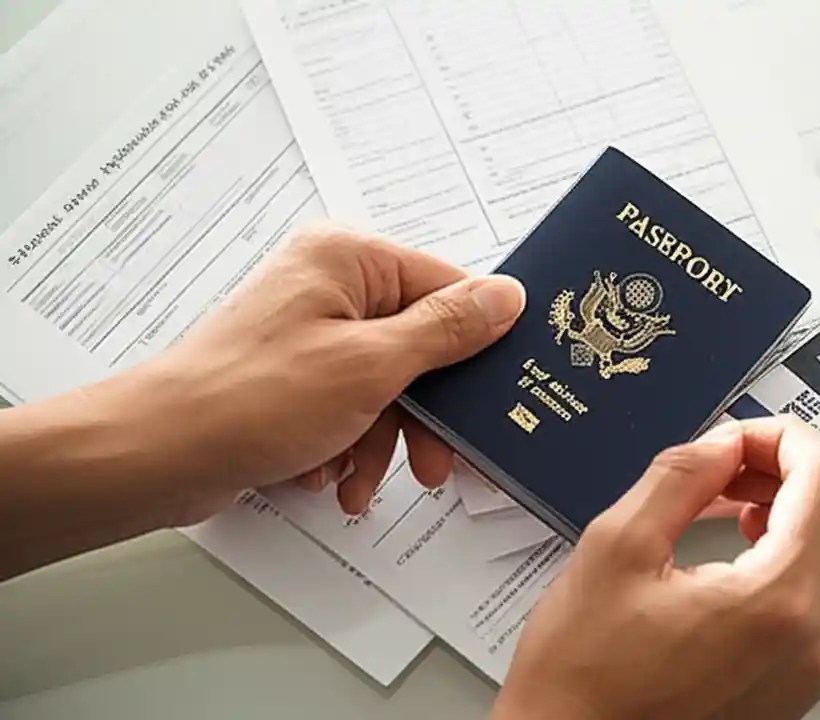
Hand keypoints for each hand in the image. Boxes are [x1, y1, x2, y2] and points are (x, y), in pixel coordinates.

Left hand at [95, 224, 524, 521]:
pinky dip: (349, 443)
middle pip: (418, 342)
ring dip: (384, 439)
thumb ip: (447, 331)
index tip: (495, 392)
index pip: (446, 286)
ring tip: (362, 481)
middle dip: (425, 412)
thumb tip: (506, 296)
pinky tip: (331, 475)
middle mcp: (329, 283)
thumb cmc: (251, 399)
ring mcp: (309, 327)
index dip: (475, 344)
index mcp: (349, 258)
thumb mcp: (372, 366)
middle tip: (439, 461)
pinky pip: (349, 403)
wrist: (159, 453)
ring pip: (386, 382)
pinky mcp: (293, 370)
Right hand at [493, 417, 819, 719]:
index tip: (740, 439)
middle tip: (742, 471)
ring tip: (751, 520)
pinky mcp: (803, 691)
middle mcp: (813, 639)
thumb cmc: (582, 675)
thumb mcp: (615, 548)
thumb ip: (680, 478)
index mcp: (775, 600)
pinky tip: (763, 567)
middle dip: (805, 474)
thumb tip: (725, 443)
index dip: (783, 437)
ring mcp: (815, 671)